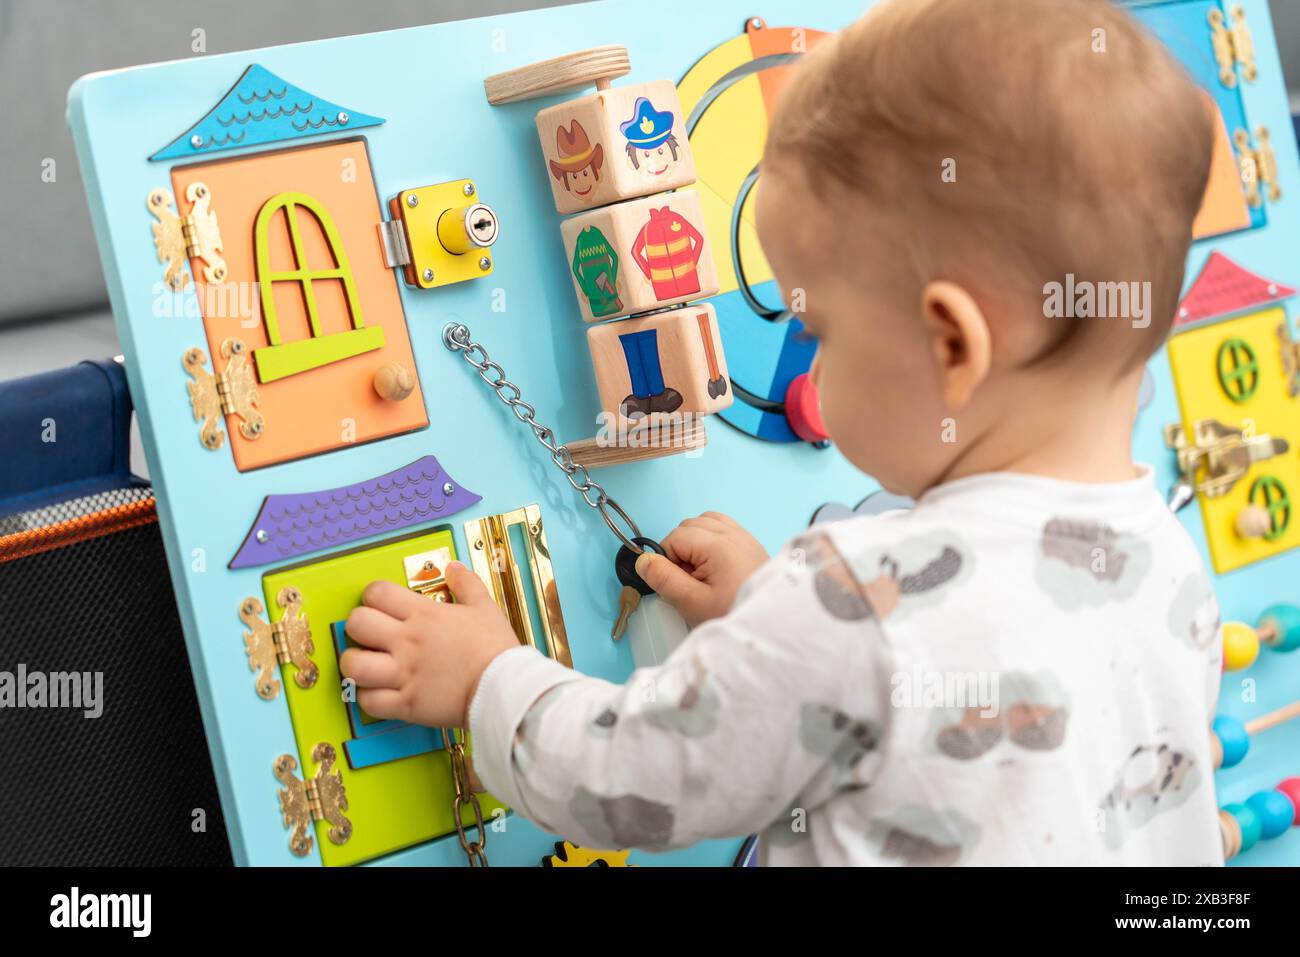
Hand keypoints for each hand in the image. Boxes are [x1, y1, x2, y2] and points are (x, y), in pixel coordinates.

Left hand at [338, 562, 519, 729]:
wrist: (506, 688)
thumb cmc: (496, 650)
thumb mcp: (485, 607)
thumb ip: (466, 584)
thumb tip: (454, 568)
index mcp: (424, 614)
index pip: (376, 593)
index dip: (372, 596)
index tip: (380, 605)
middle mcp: (408, 641)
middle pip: (356, 624)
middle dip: (358, 627)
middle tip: (370, 634)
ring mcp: (404, 674)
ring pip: (353, 665)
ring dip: (355, 663)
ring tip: (367, 664)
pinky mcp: (406, 704)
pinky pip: (368, 701)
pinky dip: (368, 698)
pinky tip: (379, 692)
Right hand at [634, 512, 768, 626]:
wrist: (772, 624)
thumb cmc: (734, 613)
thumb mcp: (692, 603)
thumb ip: (664, 579)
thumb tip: (643, 560)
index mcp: (718, 545)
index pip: (674, 537)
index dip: (667, 560)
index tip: (677, 583)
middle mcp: (733, 534)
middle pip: (689, 526)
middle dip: (680, 550)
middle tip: (689, 580)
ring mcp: (743, 536)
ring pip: (705, 522)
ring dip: (695, 542)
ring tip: (700, 572)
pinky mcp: (750, 544)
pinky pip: (722, 527)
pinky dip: (711, 540)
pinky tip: (714, 566)